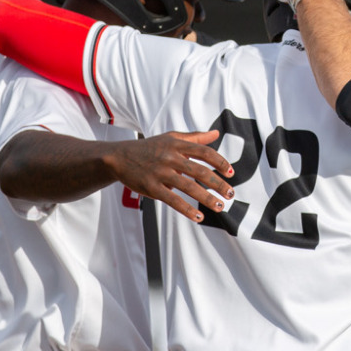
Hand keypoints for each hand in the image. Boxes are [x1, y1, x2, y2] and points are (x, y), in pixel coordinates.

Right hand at [106, 130, 235, 223]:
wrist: (119, 157)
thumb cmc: (149, 148)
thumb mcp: (170, 137)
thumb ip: (194, 137)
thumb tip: (215, 133)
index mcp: (177, 145)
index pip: (204, 152)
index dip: (220, 162)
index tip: (231, 173)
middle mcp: (170, 158)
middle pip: (200, 171)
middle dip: (218, 184)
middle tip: (231, 194)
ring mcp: (160, 173)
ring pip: (188, 187)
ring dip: (207, 198)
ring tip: (220, 206)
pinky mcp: (151, 187)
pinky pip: (172, 200)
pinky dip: (187, 209)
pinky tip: (198, 217)